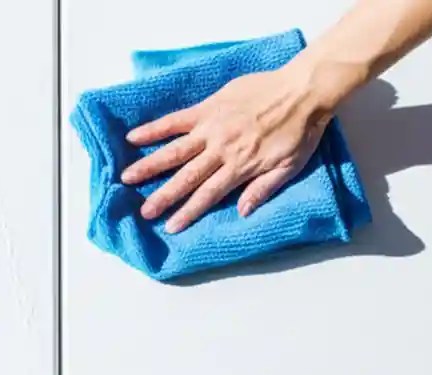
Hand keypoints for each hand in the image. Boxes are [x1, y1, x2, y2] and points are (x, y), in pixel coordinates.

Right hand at [120, 63, 336, 232]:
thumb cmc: (300, 131)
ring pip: (175, 150)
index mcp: (240, 167)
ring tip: (128, 177)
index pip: (208, 195)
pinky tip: (134, 136)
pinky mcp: (208, 107)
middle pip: (186, 177)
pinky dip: (155, 128)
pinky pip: (177, 119)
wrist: (303, 91)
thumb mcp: (290, 168)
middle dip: (163, 196)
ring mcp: (212, 127)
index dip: (188, 212)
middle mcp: (221, 150)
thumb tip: (242, 212)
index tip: (170, 226)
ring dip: (150, 165)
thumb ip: (263, 189)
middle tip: (144, 211)